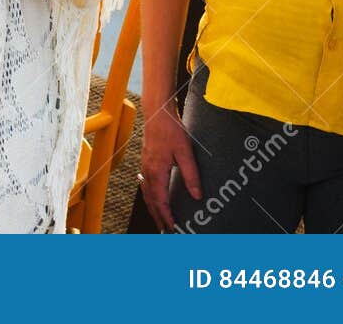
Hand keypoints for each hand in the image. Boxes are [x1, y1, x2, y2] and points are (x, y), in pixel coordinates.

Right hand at [138, 107, 200, 232]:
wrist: (157, 113)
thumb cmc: (170, 130)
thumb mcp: (185, 152)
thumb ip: (191, 175)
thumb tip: (197, 195)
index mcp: (157, 171)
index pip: (161, 200)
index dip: (166, 215)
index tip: (172, 227)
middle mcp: (148, 171)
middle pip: (151, 200)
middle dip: (158, 216)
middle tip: (165, 230)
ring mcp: (145, 166)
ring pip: (147, 193)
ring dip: (153, 207)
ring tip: (159, 218)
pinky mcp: (146, 161)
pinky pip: (145, 184)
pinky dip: (149, 195)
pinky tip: (151, 195)